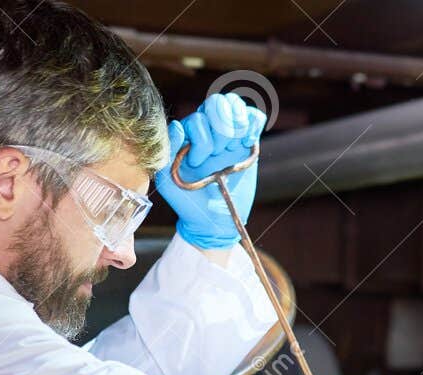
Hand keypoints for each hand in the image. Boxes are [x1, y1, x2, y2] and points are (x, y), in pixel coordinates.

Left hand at [154, 93, 265, 250]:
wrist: (213, 223)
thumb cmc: (188, 203)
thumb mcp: (169, 181)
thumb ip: (168, 151)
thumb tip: (178, 126)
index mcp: (187, 136)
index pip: (197, 117)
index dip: (202, 140)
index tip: (199, 165)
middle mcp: (207, 130)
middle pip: (217, 103)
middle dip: (221, 130)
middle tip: (219, 155)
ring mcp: (228, 135)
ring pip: (234, 104)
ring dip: (236, 126)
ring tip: (233, 148)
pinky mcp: (247, 142)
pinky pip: (254, 115)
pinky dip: (253, 124)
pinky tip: (248, 143)